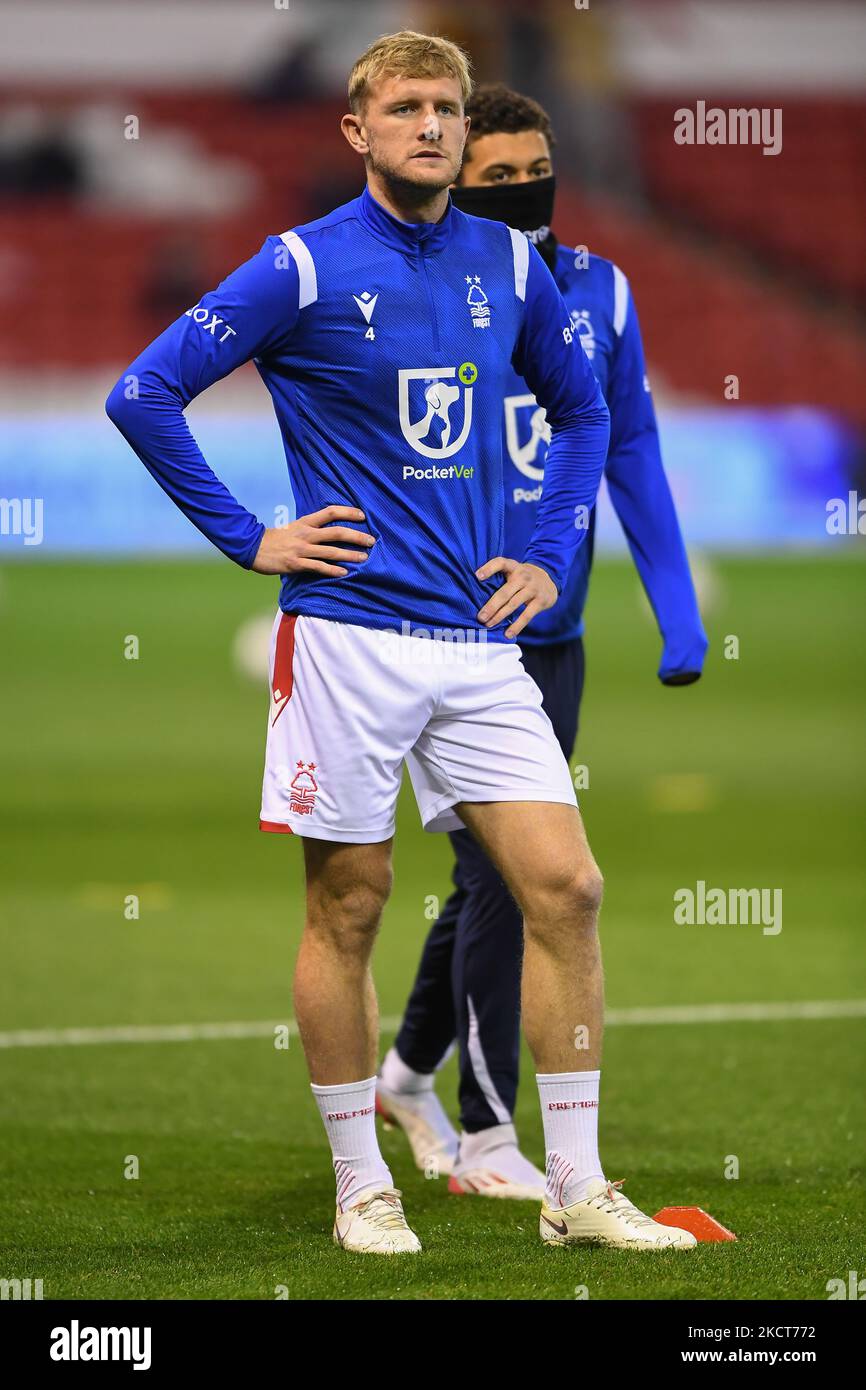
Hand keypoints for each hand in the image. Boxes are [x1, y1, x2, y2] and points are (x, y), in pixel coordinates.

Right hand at [251, 506, 375, 576]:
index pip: (330, 511)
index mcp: (306, 522)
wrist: (252, 547)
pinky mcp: (296, 563)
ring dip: (350, 555)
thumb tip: (328, 532)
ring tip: (364, 557)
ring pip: (331, 551)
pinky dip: (333, 570)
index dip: (348, 512)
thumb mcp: (293, 528)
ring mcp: (302, 549)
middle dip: (357, 536)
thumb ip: (310, 529)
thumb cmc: (275, 539)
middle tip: (371, 540)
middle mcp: (306, 533)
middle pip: (337, 531)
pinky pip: (318, 567)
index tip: (363, 515)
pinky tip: (344, 573)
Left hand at [475, 557, 557, 639]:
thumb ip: (500, 578)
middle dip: (491, 606)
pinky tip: (508, 634)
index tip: (477, 576)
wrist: (550, 579)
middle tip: (480, 617)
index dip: (489, 568)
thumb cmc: (523, 578)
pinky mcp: (540, 601)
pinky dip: (516, 626)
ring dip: (499, 616)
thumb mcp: (514, 571)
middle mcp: (523, 576)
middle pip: (504, 592)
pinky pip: (526, 615)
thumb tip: (476, 597)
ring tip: (488, 624)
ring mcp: (532, 589)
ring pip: (513, 604)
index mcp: (514, 567)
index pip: (500, 563)